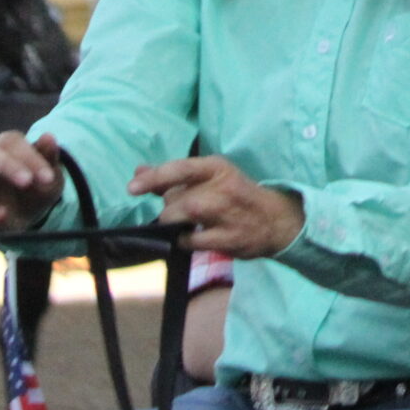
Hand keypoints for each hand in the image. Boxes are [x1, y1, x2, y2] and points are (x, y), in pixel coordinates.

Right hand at [0, 130, 66, 233]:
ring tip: (4, 186)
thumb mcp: (50, 173)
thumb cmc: (39, 185)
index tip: (48, 176)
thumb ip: (48, 156)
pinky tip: (2, 214)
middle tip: (27, 181)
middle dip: (10, 167)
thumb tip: (48, 136)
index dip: (29, 156)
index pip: (12, 142)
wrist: (32, 214)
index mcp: (8, 147)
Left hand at [130, 156, 305, 258]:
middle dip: (170, 207)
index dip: (153, 177)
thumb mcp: (211, 178)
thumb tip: (138, 171)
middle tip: (183, 211)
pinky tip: (195, 237)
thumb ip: (173, 177)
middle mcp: (223, 188)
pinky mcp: (229, 238)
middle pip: (175, 197)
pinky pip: (190, 241)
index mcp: (218, 168)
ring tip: (186, 224)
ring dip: (174, 222)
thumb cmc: (237, 196)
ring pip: (181, 216)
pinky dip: (185, 241)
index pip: (180, 169)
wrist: (277, 220)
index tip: (132, 188)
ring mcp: (227, 214)